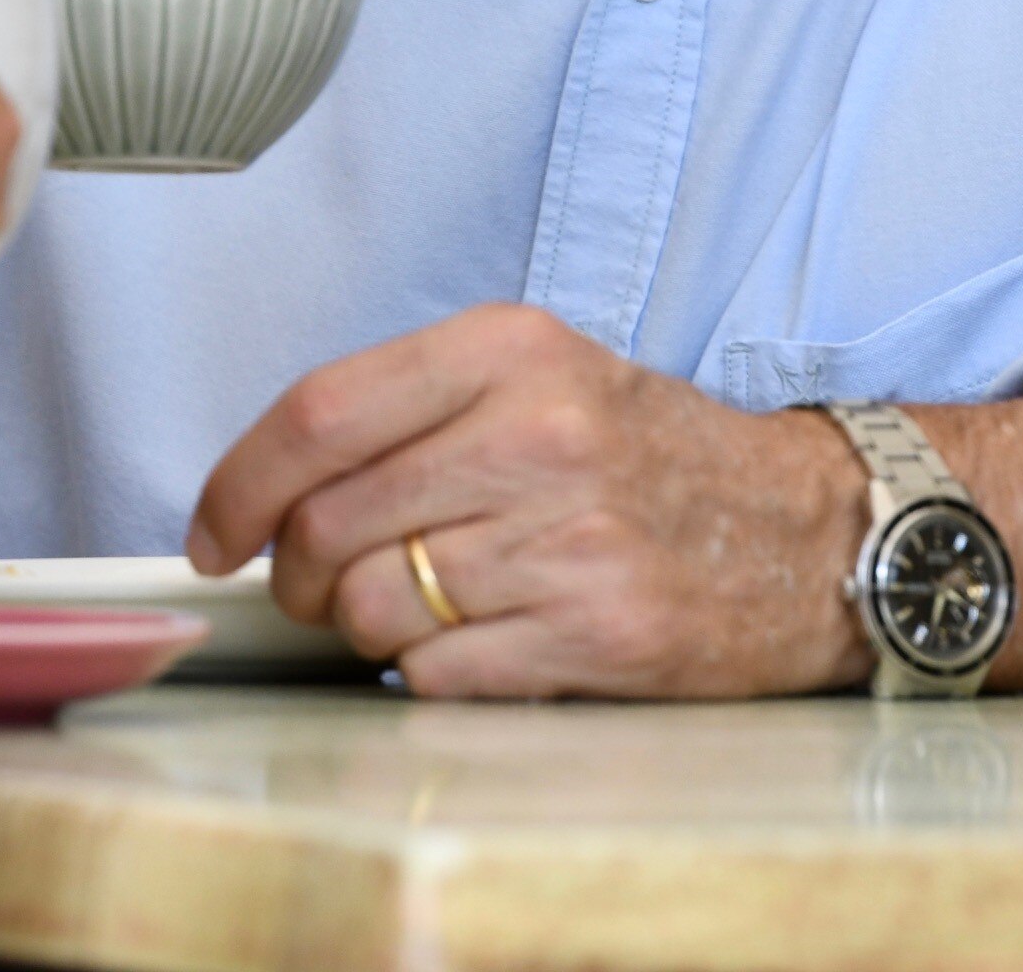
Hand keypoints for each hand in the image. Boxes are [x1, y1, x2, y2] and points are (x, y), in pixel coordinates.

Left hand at [184, 303, 872, 697]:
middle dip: (295, 575)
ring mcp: (569, 538)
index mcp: (509, 349)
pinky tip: (473, 641)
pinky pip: (437, 672)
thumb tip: (268, 491)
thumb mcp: (541, 376)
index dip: (238, 484)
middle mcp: (537, 434)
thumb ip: (411, 411)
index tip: (216, 532)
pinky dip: (427, 671)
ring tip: (412, 610)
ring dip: (363, 628)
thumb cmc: (652, 456)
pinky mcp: (595, 633)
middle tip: (316, 585)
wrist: (806, 530)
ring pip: (373, 608)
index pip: (317, 414)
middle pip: (329, 523)